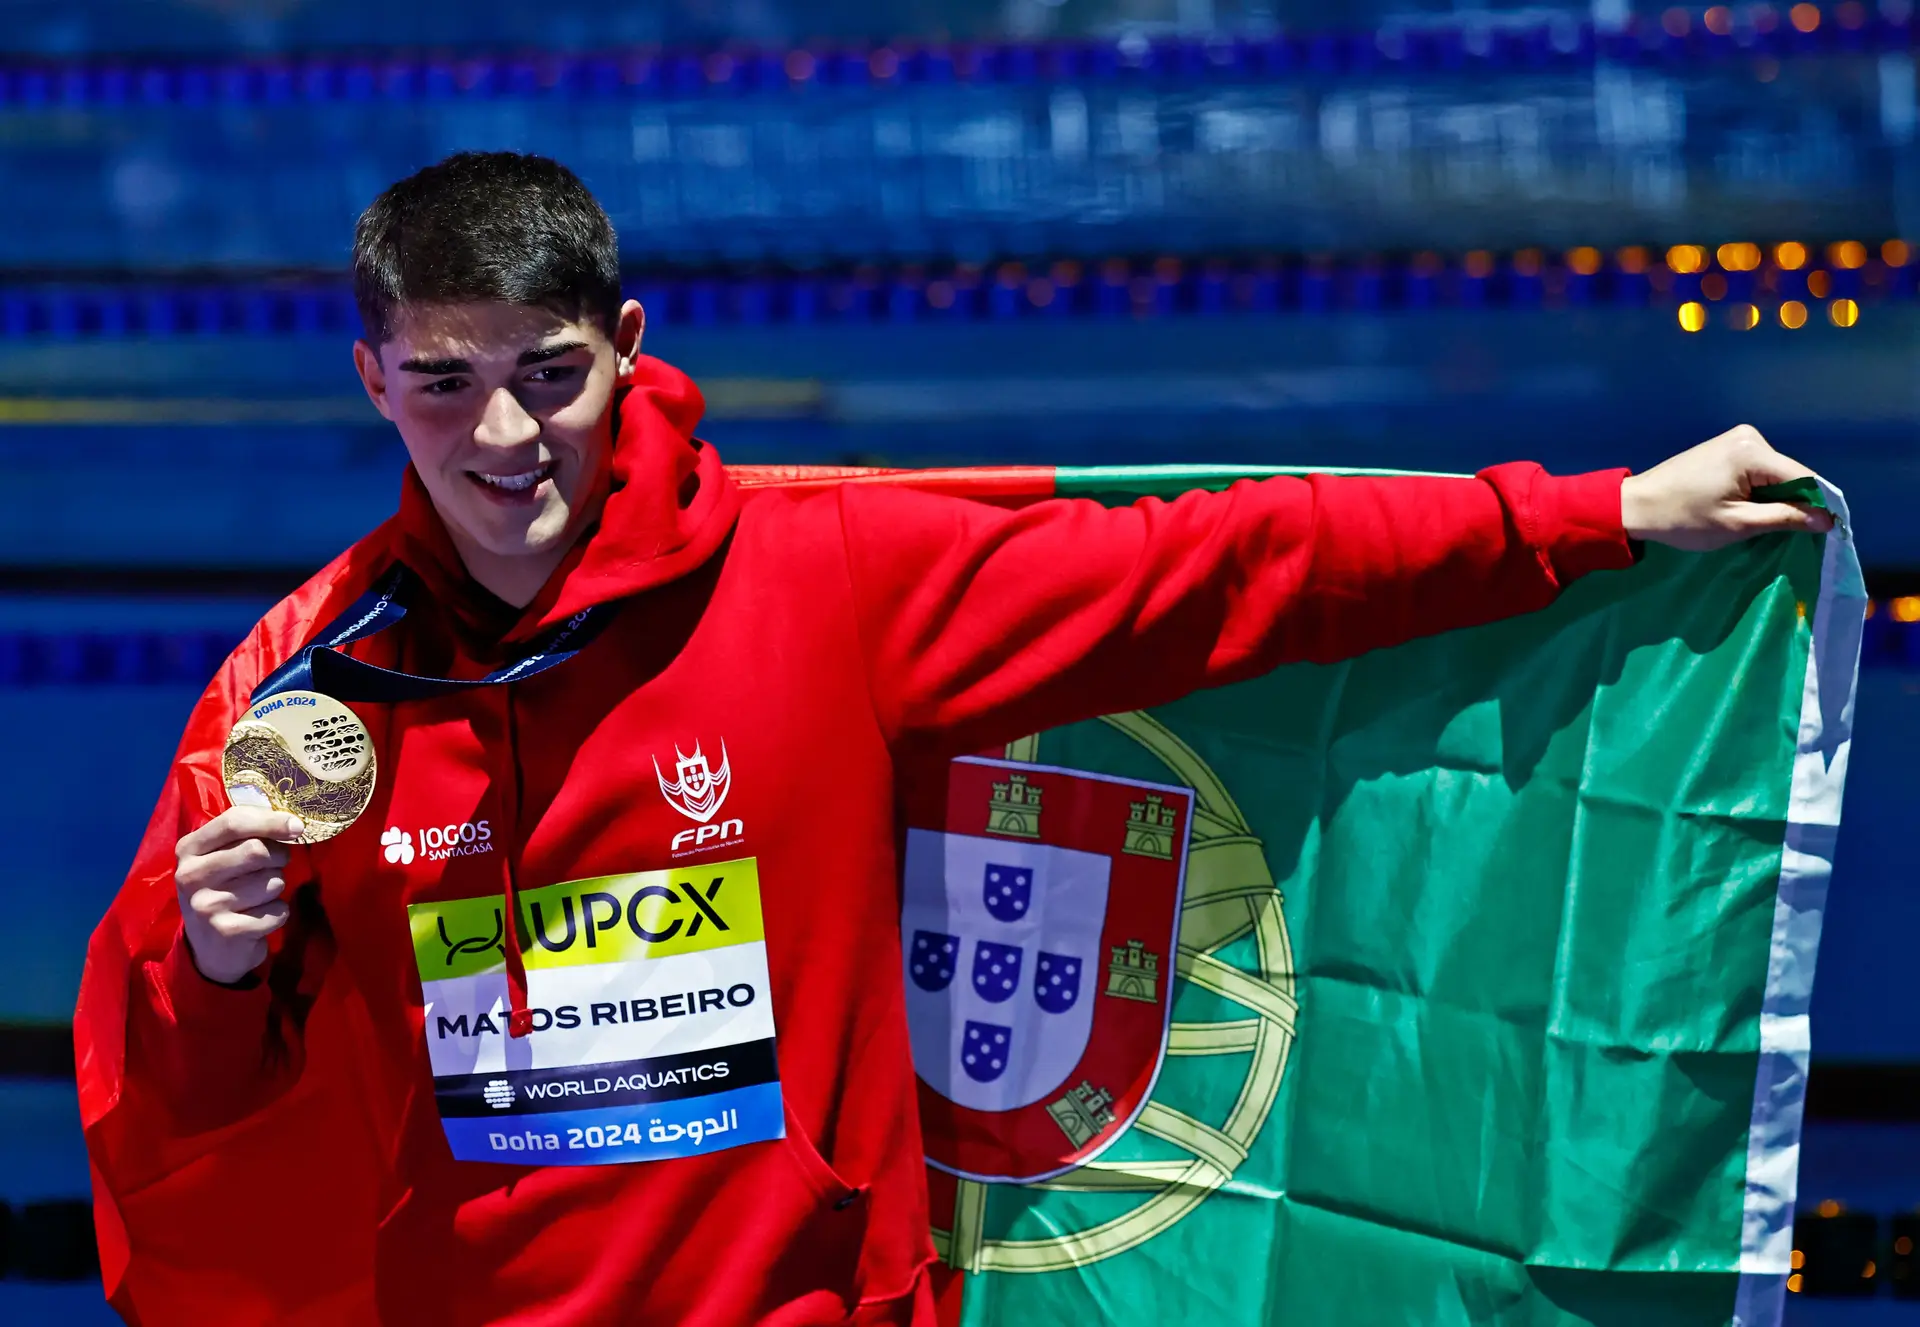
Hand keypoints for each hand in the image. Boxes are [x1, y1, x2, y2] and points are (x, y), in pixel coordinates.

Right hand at [173, 807, 303, 984]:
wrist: (211, 948)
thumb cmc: (225, 890)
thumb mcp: (223, 857)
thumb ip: (248, 835)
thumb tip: (294, 824)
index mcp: (189, 849)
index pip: (233, 822)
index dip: (271, 821)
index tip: (298, 826)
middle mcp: (190, 875)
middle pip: (257, 851)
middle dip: (279, 857)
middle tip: (275, 867)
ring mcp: (206, 905)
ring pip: (272, 882)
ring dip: (277, 887)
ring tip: (259, 896)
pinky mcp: (226, 931)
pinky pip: (277, 911)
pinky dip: (278, 913)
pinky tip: (260, 918)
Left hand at [1621, 424, 1834, 552]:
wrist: (1636, 506)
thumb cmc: (1682, 518)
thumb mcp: (1737, 524)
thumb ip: (1784, 518)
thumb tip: (1826, 519)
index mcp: (1752, 452)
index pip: (1804, 477)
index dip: (1817, 505)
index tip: (1825, 531)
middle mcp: (1750, 437)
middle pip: (1790, 474)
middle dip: (1794, 502)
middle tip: (1790, 533)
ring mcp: (1738, 439)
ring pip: (1776, 474)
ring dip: (1776, 498)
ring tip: (1762, 522)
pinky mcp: (1728, 447)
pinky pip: (1759, 471)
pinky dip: (1760, 491)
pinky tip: (1749, 508)